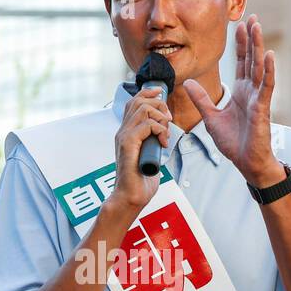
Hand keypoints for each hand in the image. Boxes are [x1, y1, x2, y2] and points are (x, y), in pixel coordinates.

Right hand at [106, 86, 168, 216]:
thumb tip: (162, 139)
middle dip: (159, 104)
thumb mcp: (150, 157)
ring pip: (143, 109)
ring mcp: (123, 137)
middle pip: (138, 100)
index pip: (134, 102)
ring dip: (160, 118)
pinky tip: (163, 143)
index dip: (148, 93)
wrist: (130, 197)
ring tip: (165, 133)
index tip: (162, 93)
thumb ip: (153, 145)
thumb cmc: (140, 182)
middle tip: (168, 120)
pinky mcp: (127, 144)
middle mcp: (122, 132)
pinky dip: (159, 130)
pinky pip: (146, 125)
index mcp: (126, 133)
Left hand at [181, 15, 283, 188]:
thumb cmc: (233, 142)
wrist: (246, 162)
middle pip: (251, 59)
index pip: (240, 63)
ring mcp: (258, 98)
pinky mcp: (262, 108)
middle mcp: (251, 91)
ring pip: (259, 67)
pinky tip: (269, 55)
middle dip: (251, 37)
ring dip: (258, 46)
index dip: (240, 44)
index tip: (239, 25)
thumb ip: (201, 98)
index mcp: (241, 92)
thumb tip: (188, 82)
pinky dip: (268, 71)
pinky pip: (266, 86)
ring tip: (257, 26)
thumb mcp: (210, 117)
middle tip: (251, 16)